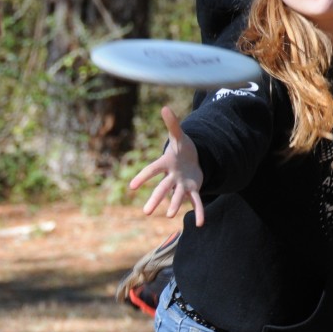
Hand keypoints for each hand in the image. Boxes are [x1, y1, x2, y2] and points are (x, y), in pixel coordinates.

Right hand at [129, 105, 205, 226]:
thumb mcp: (179, 136)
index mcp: (166, 163)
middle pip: (162, 188)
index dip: (143, 177)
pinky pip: (196, 202)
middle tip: (145, 213)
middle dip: (155, 199)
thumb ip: (172, 124)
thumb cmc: (182, 148)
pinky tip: (200, 223)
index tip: (132, 187)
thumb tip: (165, 108)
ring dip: (173, 206)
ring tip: (169, 216)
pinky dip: (199, 212)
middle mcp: (171, 176)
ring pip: (176, 196)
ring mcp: (181, 185)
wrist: (192, 160)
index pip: (152, 170)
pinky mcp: (193, 189)